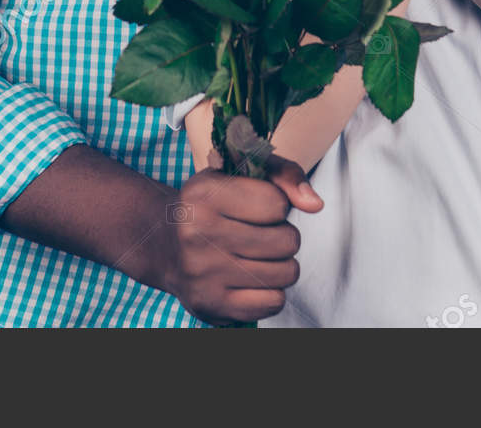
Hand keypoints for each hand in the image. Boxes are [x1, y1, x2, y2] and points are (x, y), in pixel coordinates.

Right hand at [156, 153, 321, 324]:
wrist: (164, 246)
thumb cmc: (212, 205)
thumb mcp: (240, 175)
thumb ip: (283, 175)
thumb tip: (315, 204)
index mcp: (204, 194)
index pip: (277, 203)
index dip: (278, 205)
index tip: (259, 207)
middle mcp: (197, 234)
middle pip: (287, 241)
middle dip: (283, 237)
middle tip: (262, 235)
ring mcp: (202, 273)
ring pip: (286, 273)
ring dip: (281, 265)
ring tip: (259, 257)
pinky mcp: (211, 304)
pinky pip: (273, 303)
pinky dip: (271, 292)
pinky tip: (252, 280)